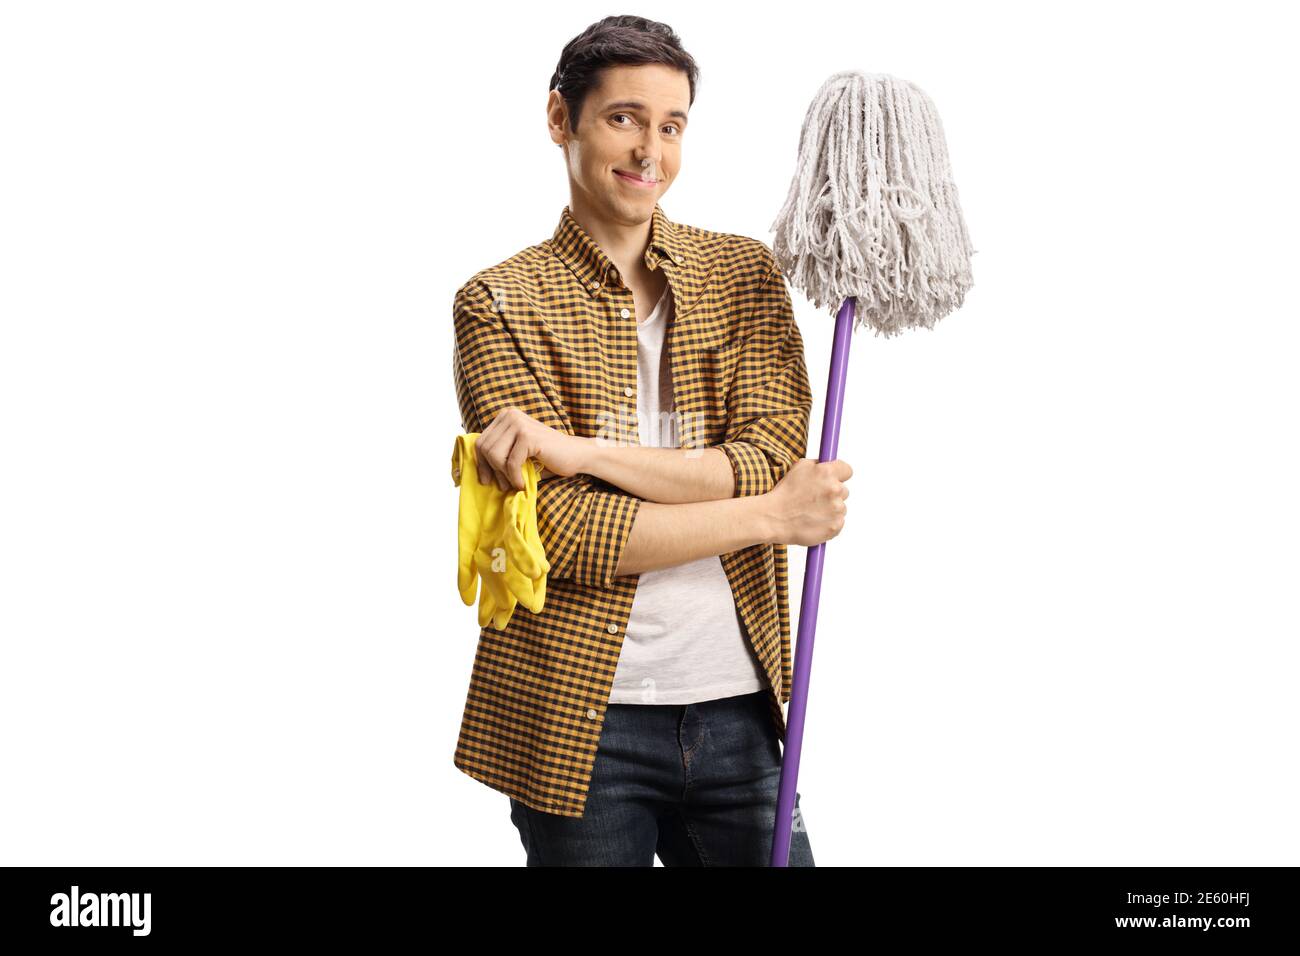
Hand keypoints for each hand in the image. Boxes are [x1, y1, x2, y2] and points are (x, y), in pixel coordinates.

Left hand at [475, 408, 590, 491]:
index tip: (487, 480)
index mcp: (505, 416)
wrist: (577, 455)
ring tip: (514, 483)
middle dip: (491, 471)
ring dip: (503, 475)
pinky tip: (522, 484)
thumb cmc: (547, 457)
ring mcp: (519, 424)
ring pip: (494, 455)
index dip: (480, 464)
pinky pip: (510, 463)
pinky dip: (514, 478)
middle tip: (503, 485)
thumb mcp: (517, 451)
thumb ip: (499, 452)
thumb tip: (473, 471)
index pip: (480, 441)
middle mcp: (510, 415)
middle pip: (484, 448)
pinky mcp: (528, 436)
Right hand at [762, 458, 852, 546]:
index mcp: (827, 472)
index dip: (840, 475)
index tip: (834, 479)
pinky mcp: (835, 526)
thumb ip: (819, 464)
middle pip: (844, 490)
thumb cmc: (785, 493)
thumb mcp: (799, 468)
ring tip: (811, 511)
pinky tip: (813, 521)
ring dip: (830, 509)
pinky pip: (838, 522)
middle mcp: (835, 489)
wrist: (774, 518)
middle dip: (832, 494)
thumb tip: (830, 464)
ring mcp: (836, 509)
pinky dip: (828, 523)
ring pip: (841, 507)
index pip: (847, 470)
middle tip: (815, 499)